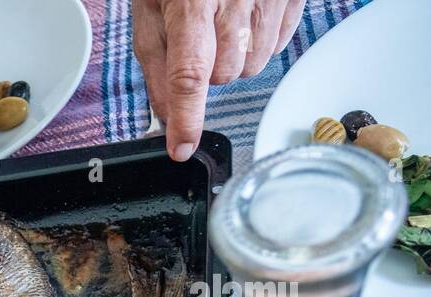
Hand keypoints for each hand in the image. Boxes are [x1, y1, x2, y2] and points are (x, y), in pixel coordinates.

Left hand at [133, 0, 303, 160]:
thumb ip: (156, 63)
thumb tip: (164, 114)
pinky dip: (259, 44)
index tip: (181, 148)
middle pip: (223, 76)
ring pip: (252, 66)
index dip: (186, 118)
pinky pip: (278, 46)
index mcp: (192, 2)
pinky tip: (246, 19)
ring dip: (234, 59)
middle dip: (208, 71)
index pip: (189, 75)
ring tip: (222, 25)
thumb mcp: (152, 8)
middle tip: (199, 40)